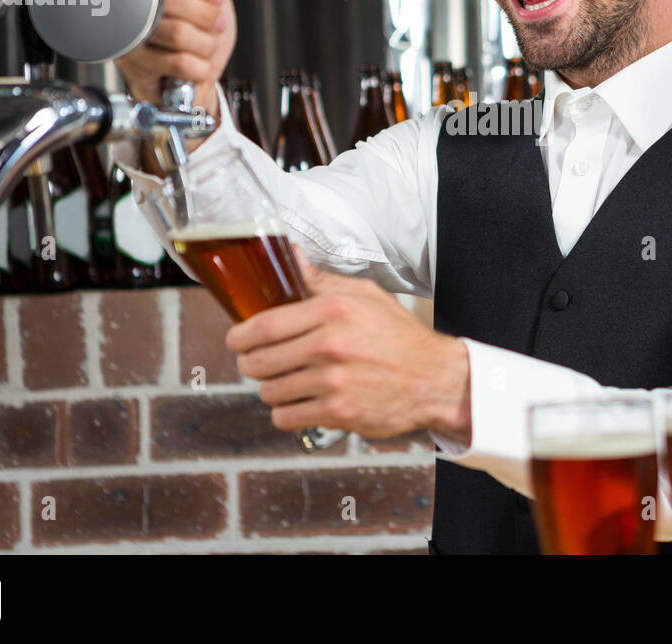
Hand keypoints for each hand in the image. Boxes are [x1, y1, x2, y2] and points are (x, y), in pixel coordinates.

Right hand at [115, 0, 235, 124]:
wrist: (190, 86)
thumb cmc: (195, 38)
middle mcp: (132, 4)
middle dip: (207, 16)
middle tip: (212, 25)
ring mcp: (130, 35)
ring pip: (179, 32)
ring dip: (205, 44)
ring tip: (202, 47)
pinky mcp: (135, 66)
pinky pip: (178, 61)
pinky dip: (199, 67)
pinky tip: (196, 65)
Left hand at [226, 247, 471, 442]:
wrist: (434, 379)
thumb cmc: (399, 337)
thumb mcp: (366, 296)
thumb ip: (322, 280)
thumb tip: (291, 254)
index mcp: (333, 311)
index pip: (264, 325)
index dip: (240, 336)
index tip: (237, 339)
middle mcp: (329, 345)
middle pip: (258, 361)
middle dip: (250, 363)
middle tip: (260, 362)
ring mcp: (332, 382)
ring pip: (269, 391)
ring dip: (272, 388)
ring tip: (289, 381)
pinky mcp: (338, 412)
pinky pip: (286, 417)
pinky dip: (287, 412)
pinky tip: (301, 402)